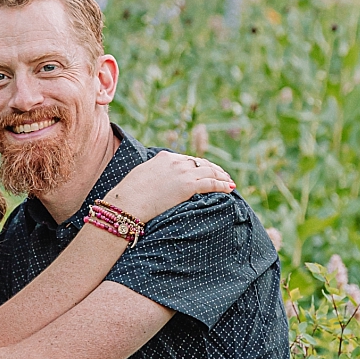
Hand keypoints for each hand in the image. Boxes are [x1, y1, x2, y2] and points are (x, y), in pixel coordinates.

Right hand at [107, 150, 234, 224]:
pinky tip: (230, 188)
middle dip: (214, 168)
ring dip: (222, 176)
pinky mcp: (189, 186)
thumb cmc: (130, 193)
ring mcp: (184, 173)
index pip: (187, 159)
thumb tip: (153, 180)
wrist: (129, 201)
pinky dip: (223, 185)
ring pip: (210, 172)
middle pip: (201, 163)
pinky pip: (212, 184)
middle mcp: (177, 162)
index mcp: (165, 157)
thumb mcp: (141, 175)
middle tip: (222, 174)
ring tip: (229, 181)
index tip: (205, 170)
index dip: (199, 165)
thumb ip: (152, 173)